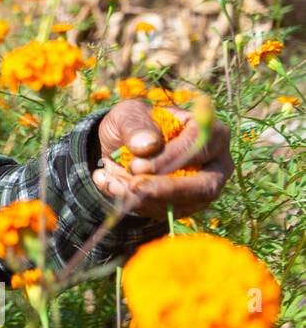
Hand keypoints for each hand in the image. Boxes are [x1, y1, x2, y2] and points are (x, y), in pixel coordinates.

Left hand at [92, 99, 232, 220]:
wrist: (121, 145)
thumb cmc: (134, 124)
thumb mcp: (128, 114)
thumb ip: (136, 126)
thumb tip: (147, 145)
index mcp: (209, 131)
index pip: (198, 147)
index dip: (169, 159)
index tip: (137, 166)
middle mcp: (215, 163)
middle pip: (205, 186)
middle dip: (166, 190)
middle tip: (134, 187)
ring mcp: (203, 188)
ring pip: (183, 205)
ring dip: (144, 199)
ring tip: (113, 182)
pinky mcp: (185, 206)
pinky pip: (165, 213)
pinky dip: (135, 204)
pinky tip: (112, 187)